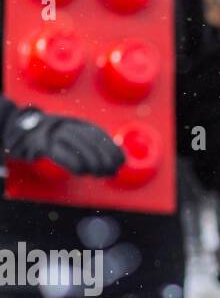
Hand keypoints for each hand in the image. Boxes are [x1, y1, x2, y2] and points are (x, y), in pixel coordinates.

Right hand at [2, 106, 124, 176]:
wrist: (21, 130)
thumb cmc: (52, 139)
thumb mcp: (73, 137)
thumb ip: (91, 146)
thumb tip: (114, 162)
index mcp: (78, 123)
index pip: (100, 136)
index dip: (112, 149)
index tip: (120, 163)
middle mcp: (68, 125)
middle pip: (91, 141)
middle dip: (104, 158)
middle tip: (110, 172)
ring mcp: (54, 133)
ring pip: (78, 146)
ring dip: (92, 163)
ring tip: (98, 174)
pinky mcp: (41, 143)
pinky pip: (61, 153)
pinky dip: (74, 163)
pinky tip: (81, 172)